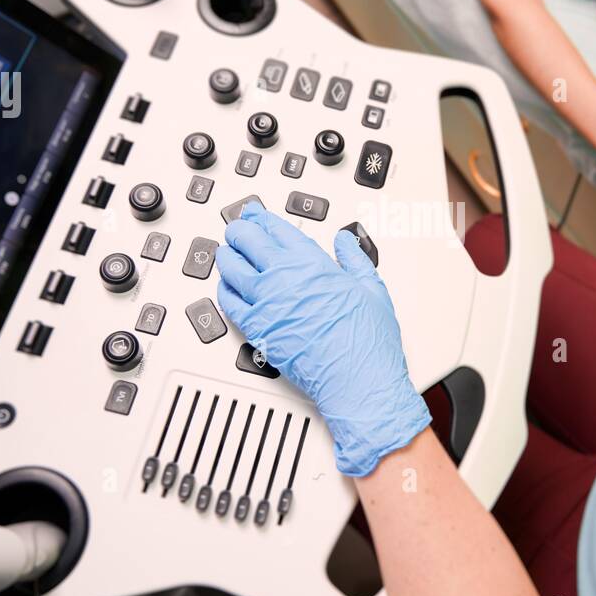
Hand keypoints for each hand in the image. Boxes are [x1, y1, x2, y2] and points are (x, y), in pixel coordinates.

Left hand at [215, 202, 429, 476]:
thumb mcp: (372, 289)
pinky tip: (225, 286)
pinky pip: (229, 303)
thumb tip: (345, 242)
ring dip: (226, 256)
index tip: (257, 215)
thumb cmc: (367, 342)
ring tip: (226, 252)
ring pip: (231, 269)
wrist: (358, 381)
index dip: (262, 218)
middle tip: (238, 228)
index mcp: (312, 263)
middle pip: (248, 242)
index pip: (277, 229)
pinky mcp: (257, 330)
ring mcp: (266, 304)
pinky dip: (223, 290)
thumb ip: (354, 259)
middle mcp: (284, 279)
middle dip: (240, 230)